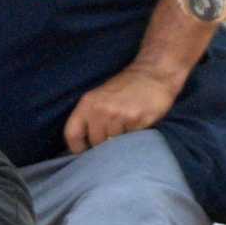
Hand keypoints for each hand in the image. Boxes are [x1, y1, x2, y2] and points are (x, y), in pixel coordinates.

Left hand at [63, 64, 182, 153]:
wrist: (153, 73)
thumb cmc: (125, 87)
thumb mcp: (99, 97)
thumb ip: (89, 118)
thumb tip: (84, 146)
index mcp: (87, 104)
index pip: (72, 134)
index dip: (77, 147)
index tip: (85, 152)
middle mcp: (101, 110)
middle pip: (95, 142)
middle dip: (103, 144)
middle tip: (114, 135)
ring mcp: (119, 116)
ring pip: (114, 143)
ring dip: (120, 140)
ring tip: (127, 127)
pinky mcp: (137, 120)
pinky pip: (131, 139)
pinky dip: (134, 136)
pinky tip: (138, 123)